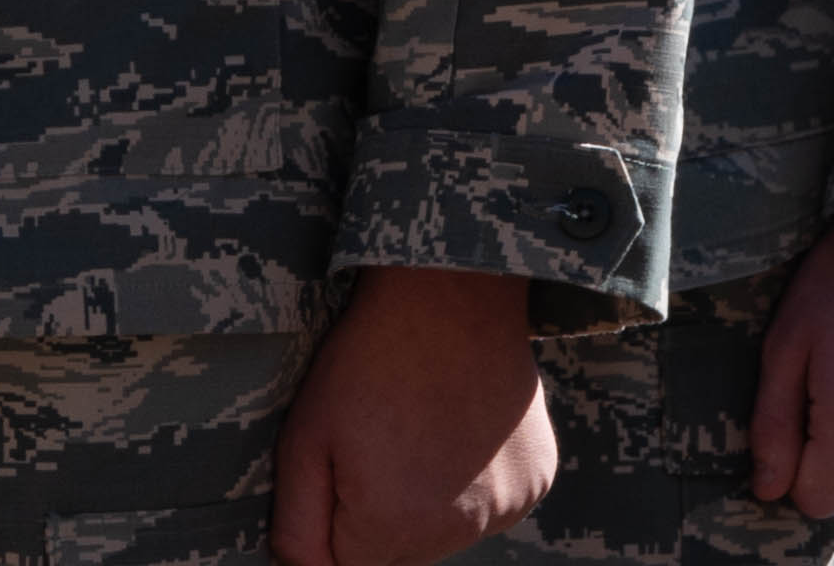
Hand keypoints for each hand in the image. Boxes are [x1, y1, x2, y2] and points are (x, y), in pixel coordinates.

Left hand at [273, 265, 555, 565]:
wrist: (451, 296)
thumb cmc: (368, 361)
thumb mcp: (304, 439)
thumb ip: (297, 529)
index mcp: (394, 527)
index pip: (350, 564)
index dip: (337, 513)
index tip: (345, 459)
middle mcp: (458, 530)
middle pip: (402, 553)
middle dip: (383, 513)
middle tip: (383, 438)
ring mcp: (505, 507)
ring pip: (448, 530)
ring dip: (430, 500)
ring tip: (423, 428)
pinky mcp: (536, 482)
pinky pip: (491, 504)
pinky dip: (476, 479)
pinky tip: (462, 429)